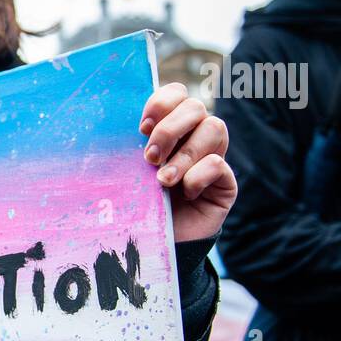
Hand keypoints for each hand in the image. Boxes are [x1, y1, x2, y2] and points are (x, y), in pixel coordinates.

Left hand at [140, 83, 236, 242]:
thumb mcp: (129, 174)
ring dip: (185, 153)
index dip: (162, 102)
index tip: (142, 127)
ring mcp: (212, 158)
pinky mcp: (224, 183)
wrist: (155, 246)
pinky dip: (199, 175)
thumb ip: (130, 150)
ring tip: (164, 180)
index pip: (176, 95)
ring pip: (214, 128)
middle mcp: (193, 138)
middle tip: (150, 158)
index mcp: (169, 129)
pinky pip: (219, 163)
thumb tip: (116, 129)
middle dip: (170, 129)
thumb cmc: (138, 206)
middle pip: (195, 107)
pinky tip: (186, 192)